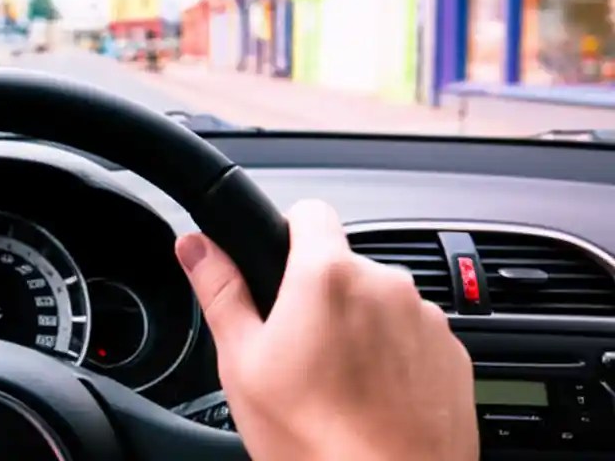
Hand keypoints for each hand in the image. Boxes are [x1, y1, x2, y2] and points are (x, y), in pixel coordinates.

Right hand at [176, 199, 476, 460]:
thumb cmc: (316, 441)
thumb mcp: (243, 363)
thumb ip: (220, 292)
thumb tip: (195, 246)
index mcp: (327, 276)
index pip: (308, 211)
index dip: (286, 235)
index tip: (275, 269)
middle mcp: (386, 285)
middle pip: (342, 266)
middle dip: (318, 297)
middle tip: (295, 353)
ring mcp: (426, 321)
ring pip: (378, 304)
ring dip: (357, 328)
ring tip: (334, 386)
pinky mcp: (453, 357)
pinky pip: (412, 339)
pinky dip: (392, 359)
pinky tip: (369, 400)